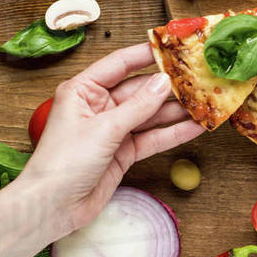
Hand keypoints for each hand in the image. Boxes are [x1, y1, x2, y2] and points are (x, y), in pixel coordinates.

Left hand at [16, 43, 202, 237]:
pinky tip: (195, 127)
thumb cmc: (63, 163)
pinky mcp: (123, 152)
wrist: (50, 208)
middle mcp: (99, 106)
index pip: (120, 64)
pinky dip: (173, 133)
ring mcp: (112, 130)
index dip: (147, 54)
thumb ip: (138, 106)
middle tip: (199, 77)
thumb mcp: (104, 129)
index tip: (174, 47)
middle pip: (140, 90)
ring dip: (176, 111)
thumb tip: (164, 82)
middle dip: (169, 86)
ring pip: (150, 115)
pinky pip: (153, 138)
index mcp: (84, 90)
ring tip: (205, 101)